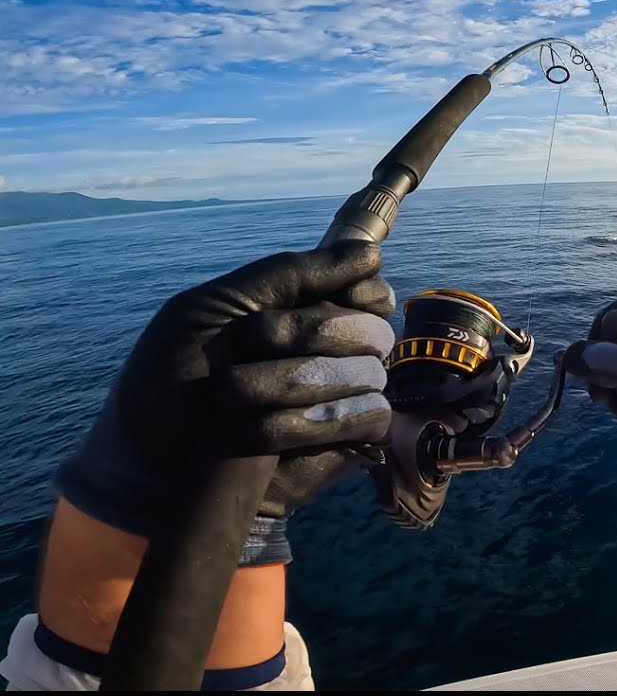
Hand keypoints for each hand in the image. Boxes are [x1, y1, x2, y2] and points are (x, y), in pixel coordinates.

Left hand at [55, 242, 395, 564]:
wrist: (146, 461)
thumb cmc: (170, 378)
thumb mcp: (212, 307)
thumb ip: (288, 274)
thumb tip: (371, 254)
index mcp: (309, 313)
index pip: (370, 291)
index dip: (354, 290)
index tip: (317, 296)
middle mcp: (337, 354)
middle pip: (372, 329)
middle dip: (308, 332)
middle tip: (251, 344)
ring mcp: (346, 399)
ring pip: (367, 373)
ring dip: (292, 382)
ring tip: (236, 398)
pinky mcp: (347, 444)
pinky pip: (366, 417)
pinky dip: (309, 423)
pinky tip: (263, 433)